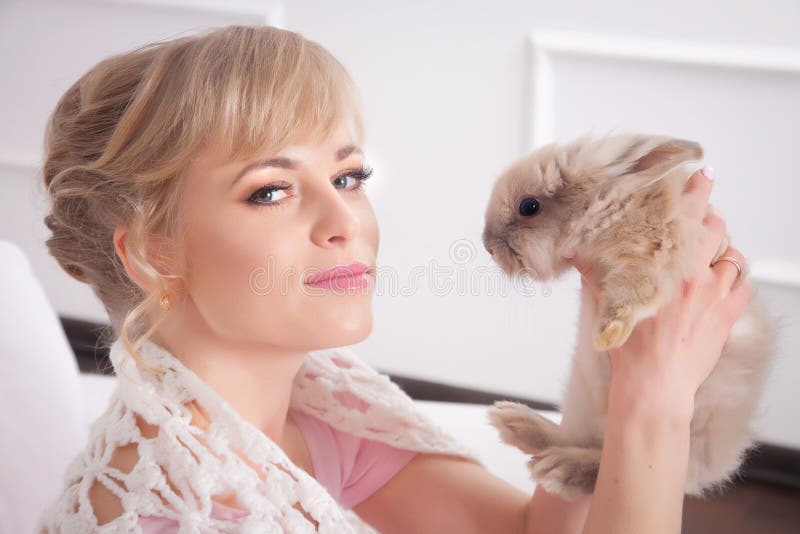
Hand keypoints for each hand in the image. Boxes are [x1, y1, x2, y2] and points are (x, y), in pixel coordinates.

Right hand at [572, 169, 752, 414]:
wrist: (654, 387)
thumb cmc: (631, 351)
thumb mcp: (609, 305)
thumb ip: (595, 273)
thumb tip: (575, 253)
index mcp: (668, 270)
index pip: (688, 219)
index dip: (697, 193)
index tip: (702, 175)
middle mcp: (697, 278)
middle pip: (716, 232)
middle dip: (710, 220)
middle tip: (701, 218)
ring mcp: (717, 296)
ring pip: (732, 257)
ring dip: (722, 250)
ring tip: (710, 253)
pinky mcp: (728, 316)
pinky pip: (742, 285)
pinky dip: (734, 277)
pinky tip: (722, 280)